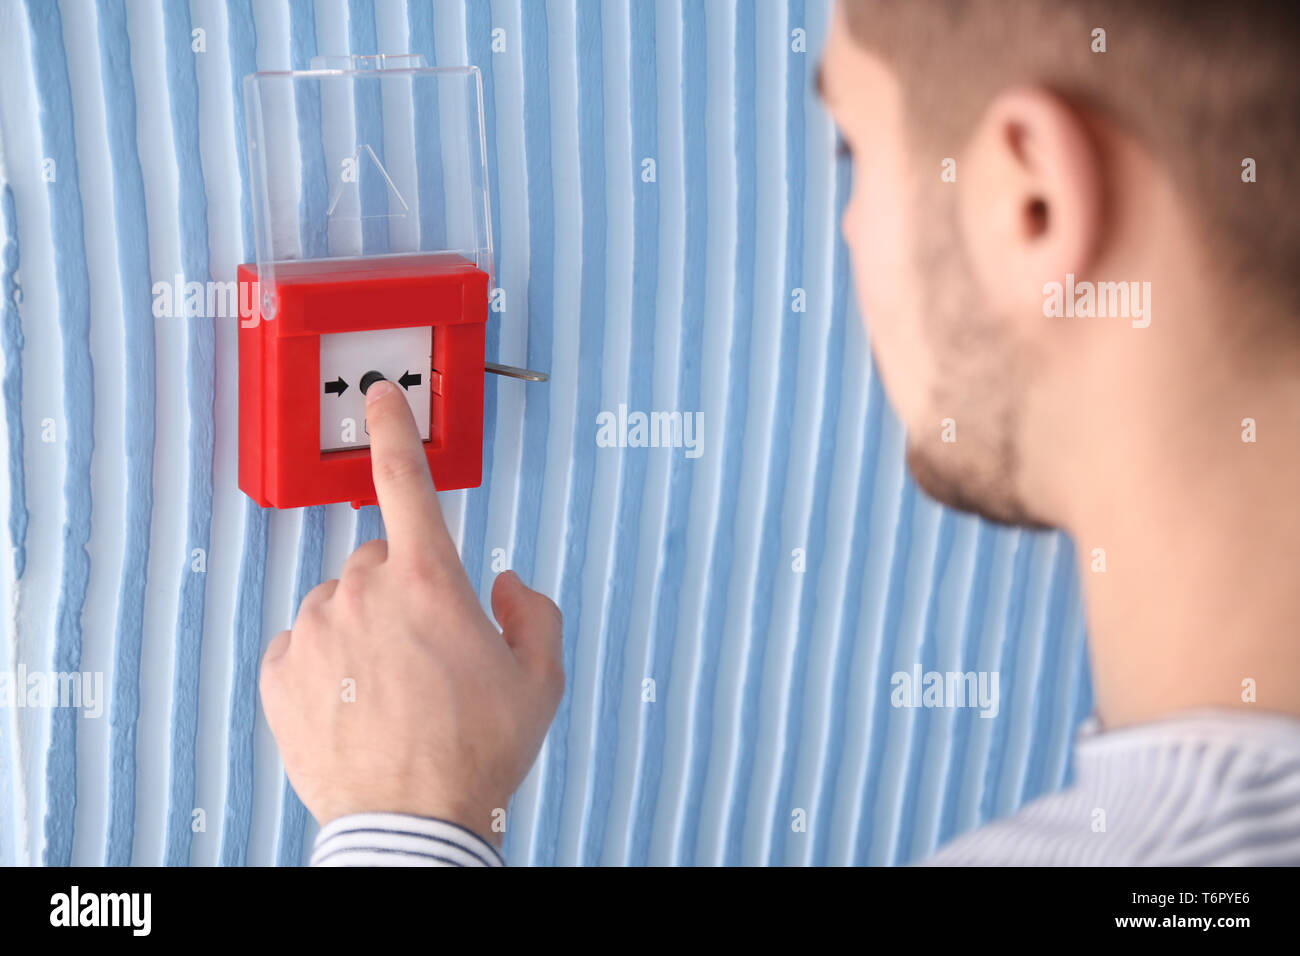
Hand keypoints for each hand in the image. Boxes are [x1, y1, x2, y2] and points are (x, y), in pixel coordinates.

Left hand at [259, 377, 563, 847]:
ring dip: (362, 628)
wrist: (411, 825)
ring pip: (339, 603)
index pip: (406, 481)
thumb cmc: (474, 753)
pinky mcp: (279, 673)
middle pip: (380, 560)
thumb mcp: (539, 680)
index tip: (380, 397)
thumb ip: (535, 613)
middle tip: (428, 651)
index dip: (394, 429)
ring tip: (391, 689)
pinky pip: (302, 645)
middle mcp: (364, 592)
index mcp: (430, 581)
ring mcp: (314, 631)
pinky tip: (356, 702)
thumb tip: (507, 587)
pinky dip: (326, 663)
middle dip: (403, 589)